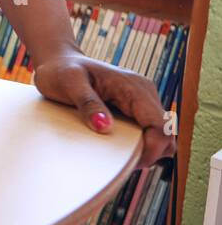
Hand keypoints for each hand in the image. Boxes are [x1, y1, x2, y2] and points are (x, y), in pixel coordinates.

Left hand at [31, 49, 176, 168]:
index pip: (161, 126)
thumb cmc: (62, 71)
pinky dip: (138, 143)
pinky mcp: (135, 107)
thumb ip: (87, 103)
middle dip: (149, 153)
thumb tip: (104, 127)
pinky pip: (148, 131)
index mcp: (134, 87)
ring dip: (145, 149)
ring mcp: (142, 100)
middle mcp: (144, 93)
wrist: (59, 62)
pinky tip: (116, 146)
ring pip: (160, 135)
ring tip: (116, 155)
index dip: (152, 149)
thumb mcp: (69, 84)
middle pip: (166, 134)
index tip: (128, 162)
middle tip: (119, 162)